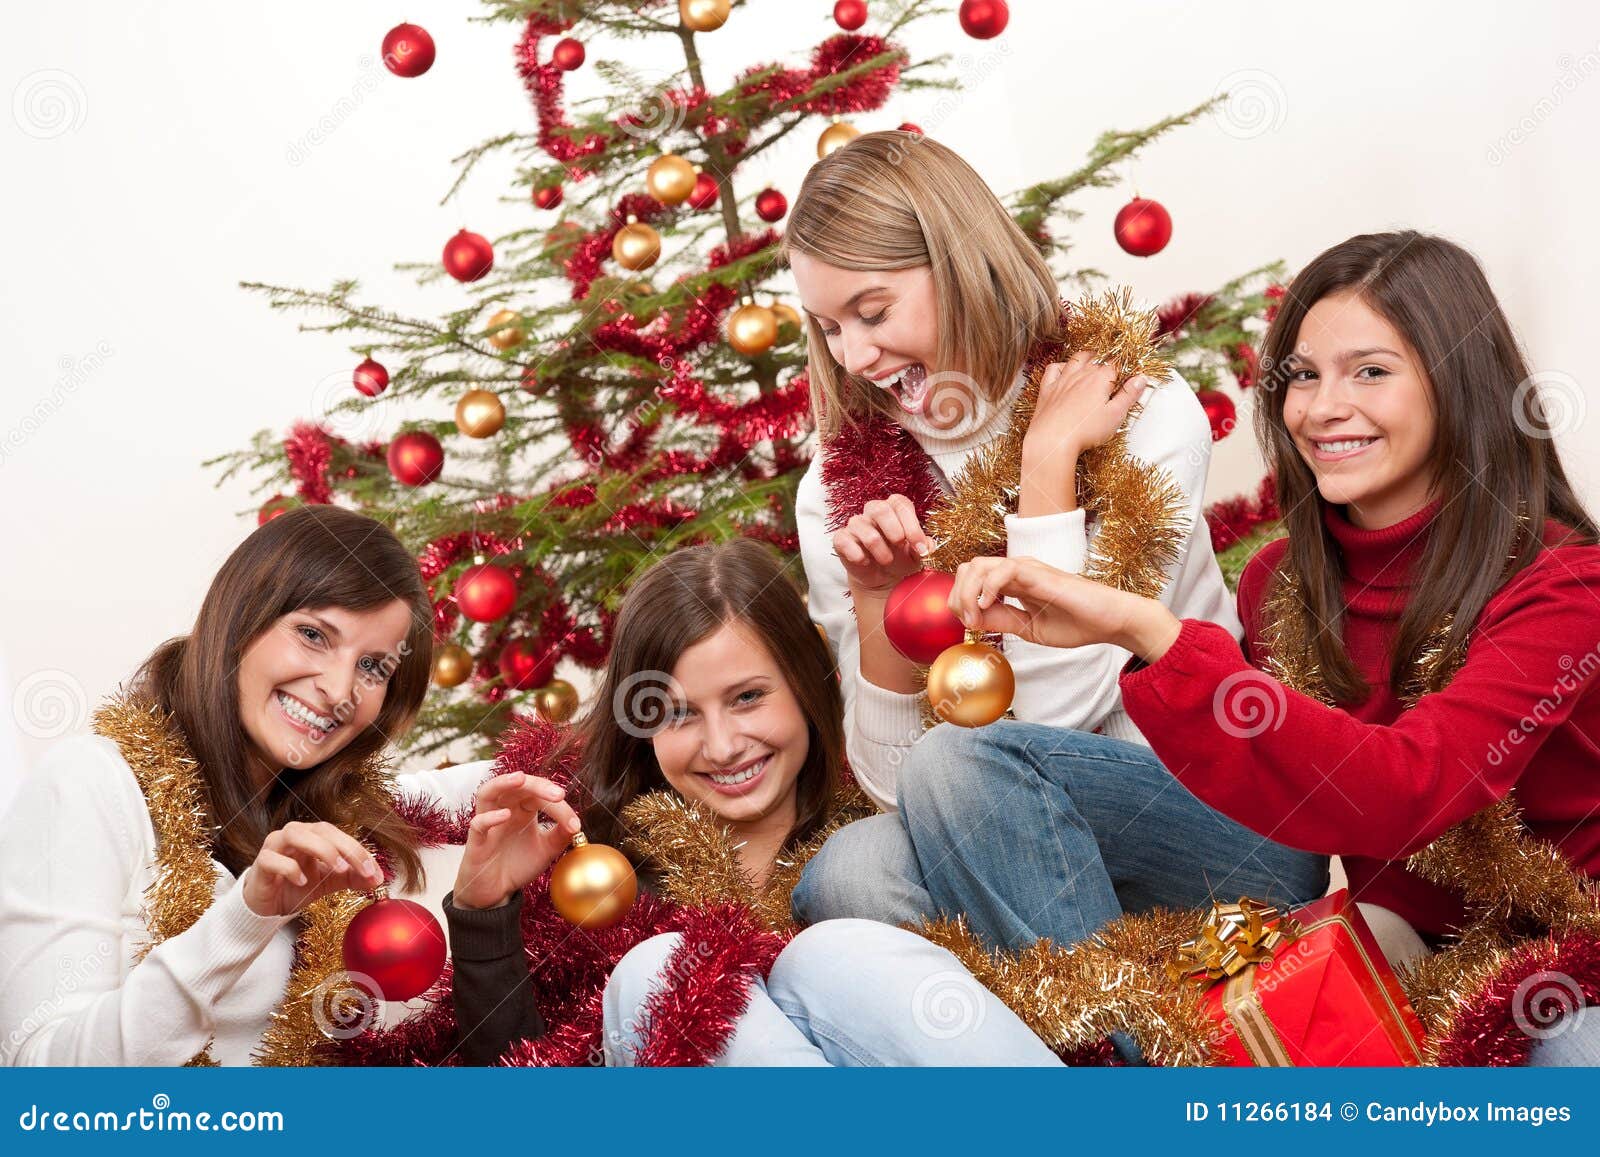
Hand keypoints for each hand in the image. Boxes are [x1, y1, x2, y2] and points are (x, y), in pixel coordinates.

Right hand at [242, 820, 384, 916]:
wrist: (268, 906)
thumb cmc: (297, 886)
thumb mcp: (330, 881)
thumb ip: (353, 877)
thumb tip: (379, 878)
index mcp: (313, 835)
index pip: (338, 834)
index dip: (357, 849)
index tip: (373, 871)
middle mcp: (294, 835)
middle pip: (321, 830)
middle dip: (346, 848)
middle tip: (362, 870)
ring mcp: (274, 847)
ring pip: (295, 834)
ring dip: (321, 849)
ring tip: (337, 869)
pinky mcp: (260, 865)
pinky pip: (272, 859)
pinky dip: (290, 868)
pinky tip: (303, 882)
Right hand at [451, 771, 581, 910]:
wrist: (496, 892)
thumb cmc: (518, 865)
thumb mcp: (545, 850)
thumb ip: (560, 836)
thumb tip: (576, 824)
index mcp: (523, 810)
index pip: (540, 797)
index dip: (559, 807)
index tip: (574, 824)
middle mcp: (504, 810)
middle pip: (517, 786)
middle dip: (538, 786)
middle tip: (558, 794)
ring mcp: (488, 823)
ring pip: (488, 792)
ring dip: (503, 782)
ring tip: (520, 778)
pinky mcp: (476, 841)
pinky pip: (478, 823)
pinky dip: (490, 817)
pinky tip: (505, 815)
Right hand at [832, 494, 932, 596]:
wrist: (882, 578)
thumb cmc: (900, 560)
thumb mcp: (917, 554)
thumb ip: (924, 546)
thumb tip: (928, 545)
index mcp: (894, 509)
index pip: (900, 504)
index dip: (912, 525)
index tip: (920, 547)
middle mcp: (873, 512)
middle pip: (880, 508)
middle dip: (893, 529)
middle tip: (900, 545)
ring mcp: (856, 525)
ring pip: (861, 526)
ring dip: (878, 548)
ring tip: (886, 561)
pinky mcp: (842, 539)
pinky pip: (842, 540)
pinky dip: (856, 553)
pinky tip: (865, 562)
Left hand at [947, 555, 1179, 659]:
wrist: (1110, 622)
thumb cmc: (1077, 624)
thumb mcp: (1029, 628)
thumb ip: (1003, 621)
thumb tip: (973, 620)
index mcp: (1013, 583)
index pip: (971, 581)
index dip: (961, 603)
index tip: (969, 627)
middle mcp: (1016, 570)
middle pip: (968, 568)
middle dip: (958, 596)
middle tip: (969, 623)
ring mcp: (1027, 569)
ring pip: (978, 565)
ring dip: (968, 593)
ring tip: (977, 617)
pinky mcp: (1039, 573)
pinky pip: (1003, 570)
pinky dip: (988, 588)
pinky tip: (989, 606)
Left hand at [1023, 351, 1149, 463]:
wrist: (1052, 440)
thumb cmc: (1084, 431)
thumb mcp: (1115, 415)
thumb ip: (1129, 395)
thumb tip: (1140, 379)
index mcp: (1099, 379)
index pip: (1117, 364)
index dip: (1125, 368)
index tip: (1130, 374)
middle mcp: (1081, 375)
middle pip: (1098, 360)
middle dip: (1108, 362)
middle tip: (1114, 370)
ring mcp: (1063, 380)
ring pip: (1076, 359)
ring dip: (1087, 357)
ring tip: (1094, 359)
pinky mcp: (1048, 389)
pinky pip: (1053, 369)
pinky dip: (1061, 366)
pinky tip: (1065, 369)